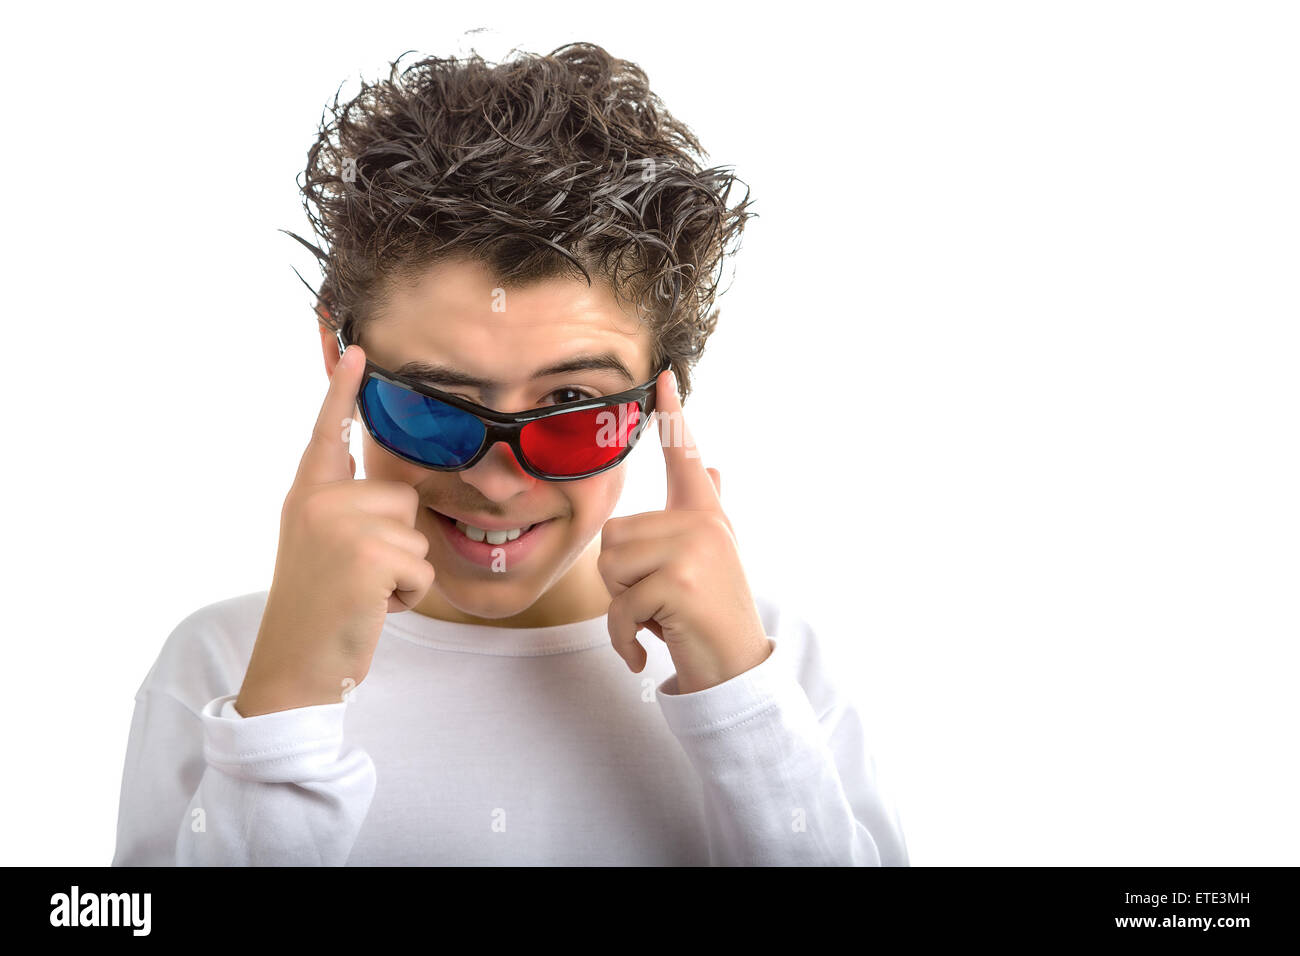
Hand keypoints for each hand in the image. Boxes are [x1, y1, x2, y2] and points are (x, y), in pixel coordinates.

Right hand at [236, 344, 435, 715]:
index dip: (342, 391)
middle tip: (358, 577)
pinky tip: (372, 609)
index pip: (327, 434)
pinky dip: (408, 596)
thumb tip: (395, 496)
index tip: (359, 348)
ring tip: (363, 594)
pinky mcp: (367, 555)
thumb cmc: (320, 611)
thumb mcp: (322, 548)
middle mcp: (318, 501)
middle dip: (398, 541)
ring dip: (404, 572)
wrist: (294, 668)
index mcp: (306, 496)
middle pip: (402, 496)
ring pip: (416, 533)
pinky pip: (421, 567)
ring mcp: (340, 525)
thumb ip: (347, 512)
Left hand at [597, 370, 771, 693]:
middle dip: (619, 581)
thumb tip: (714, 468)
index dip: (673, 416)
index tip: (662, 375)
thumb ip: (706, 511)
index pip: (685, 457)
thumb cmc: (714, 615)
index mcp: (705, 515)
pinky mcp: (680, 583)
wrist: (737, 671)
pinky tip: (645, 652)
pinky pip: (620, 605)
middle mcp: (703, 523)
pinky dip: (623, 637)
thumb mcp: (713, 557)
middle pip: (614, 533)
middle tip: (654, 603)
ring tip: (657, 620)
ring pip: (610, 566)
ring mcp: (694, 550)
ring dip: (620, 608)